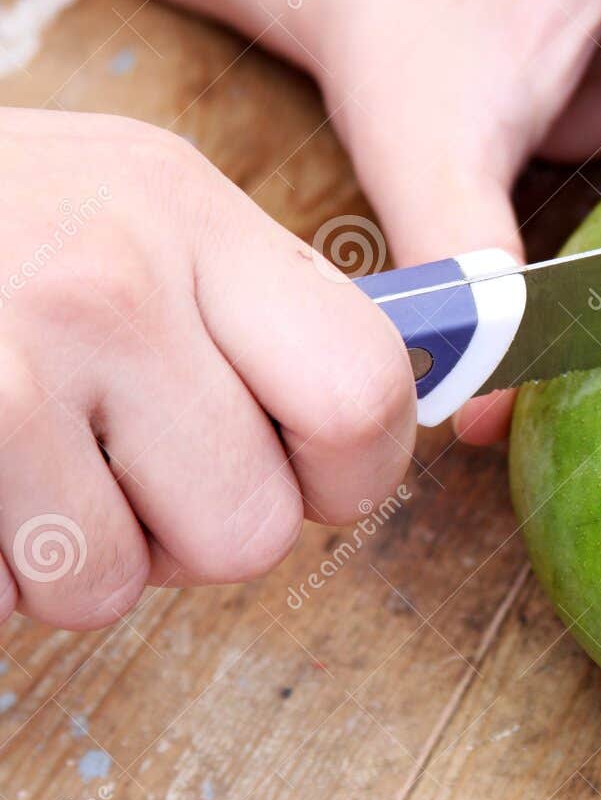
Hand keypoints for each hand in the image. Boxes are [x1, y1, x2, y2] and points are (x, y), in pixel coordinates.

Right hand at [0, 109, 414, 628]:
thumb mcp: (127, 202)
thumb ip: (249, 306)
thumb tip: (365, 421)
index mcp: (189, 214)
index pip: (362, 390)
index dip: (350, 470)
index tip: (305, 475)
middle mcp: (108, 281)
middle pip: (249, 528)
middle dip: (190, 533)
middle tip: (119, 471)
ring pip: (111, 587)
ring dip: (68, 558)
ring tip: (15, 465)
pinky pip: (4, 597)